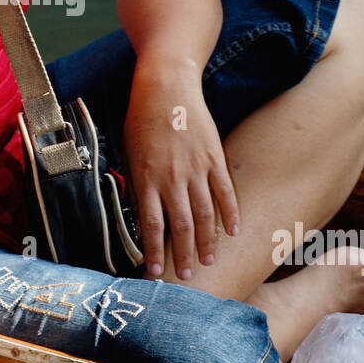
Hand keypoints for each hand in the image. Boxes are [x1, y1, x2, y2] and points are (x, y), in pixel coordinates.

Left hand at [122, 64, 239, 281]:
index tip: (154, 273)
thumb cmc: (142, 119)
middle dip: (185, 255)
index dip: (154, 252)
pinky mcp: (214, 158)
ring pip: (205, 214)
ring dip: (207, 241)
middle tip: (189, 275)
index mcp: (147, 178)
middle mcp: (172, 178)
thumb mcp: (130, 153)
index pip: (152, 226)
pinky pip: (225, 191)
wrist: (166, 86)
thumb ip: (139, 184)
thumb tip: (142, 214)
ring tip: (209, 260)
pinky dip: (231, 213)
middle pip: (181, 226)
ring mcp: (196, 169)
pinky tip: (234, 231)